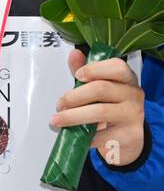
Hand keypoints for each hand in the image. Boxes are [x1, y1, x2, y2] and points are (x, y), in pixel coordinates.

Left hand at [52, 48, 144, 167]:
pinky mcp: (131, 135)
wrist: (129, 136)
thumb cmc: (110, 105)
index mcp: (126, 78)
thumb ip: (87, 71)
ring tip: (57, 120)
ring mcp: (133, 114)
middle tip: (59, 104)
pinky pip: (103, 135)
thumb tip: (74, 54)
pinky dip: (85, 136)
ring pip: (100, 111)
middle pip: (101, 89)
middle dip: (74, 96)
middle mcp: (133, 94)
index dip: (94, 69)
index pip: (117, 67)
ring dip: (73, 116)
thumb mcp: (100, 86)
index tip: (77, 75)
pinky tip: (74, 135)